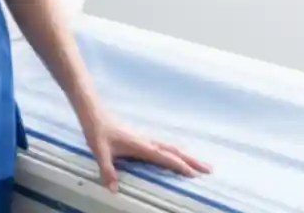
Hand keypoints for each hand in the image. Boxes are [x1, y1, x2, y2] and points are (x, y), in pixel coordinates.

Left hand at [82, 114, 212, 192]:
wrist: (94, 113)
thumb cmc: (97, 131)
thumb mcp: (100, 152)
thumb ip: (107, 170)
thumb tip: (113, 189)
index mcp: (140, 145)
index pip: (164, 157)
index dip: (179, 166)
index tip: (194, 175)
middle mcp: (147, 141)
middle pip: (174, 151)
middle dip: (192, 161)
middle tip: (209, 169)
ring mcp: (146, 138)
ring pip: (171, 147)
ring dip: (187, 156)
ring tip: (201, 164)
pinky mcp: (142, 138)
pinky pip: (164, 146)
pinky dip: (176, 152)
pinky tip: (177, 155)